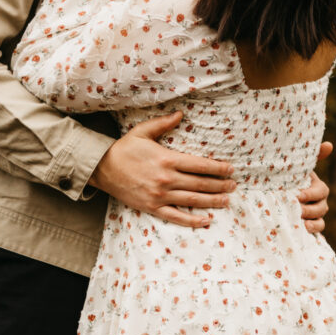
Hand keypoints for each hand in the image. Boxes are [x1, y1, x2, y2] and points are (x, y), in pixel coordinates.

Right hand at [90, 111, 235, 227]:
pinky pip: (176, 216)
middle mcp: (166, 179)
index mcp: (167, 159)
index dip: (218, 168)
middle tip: (234, 186)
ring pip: (192, 200)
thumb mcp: (143, 131)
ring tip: (226, 200)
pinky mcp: (152, 207)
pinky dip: (192, 220)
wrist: (102, 168)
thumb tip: (181, 113)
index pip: (200, 165)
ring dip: (212, 201)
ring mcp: (160, 195)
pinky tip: (206, 220)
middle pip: (200, 184)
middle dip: (220, 185)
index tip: (231, 169)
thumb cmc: (123, 148)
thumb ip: (164, 123)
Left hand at [297, 142, 331, 233]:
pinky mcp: (310, 224)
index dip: (311, 194)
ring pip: (320, 219)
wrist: (276, 193)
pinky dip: (312, 229)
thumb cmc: (289, 178)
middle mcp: (319, 201)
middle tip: (295, 209)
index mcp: (317, 187)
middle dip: (309, 209)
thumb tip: (329, 145)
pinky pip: (317, 228)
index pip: (321, 191)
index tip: (297, 195)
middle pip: (321, 207)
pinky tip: (303, 228)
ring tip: (299, 220)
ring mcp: (315, 214)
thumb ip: (313, 155)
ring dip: (311, 220)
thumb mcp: (298, 167)